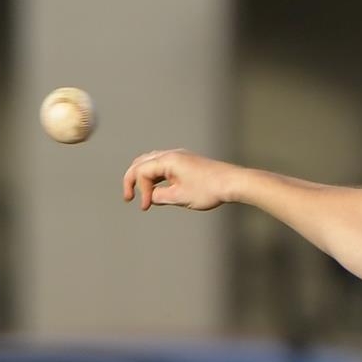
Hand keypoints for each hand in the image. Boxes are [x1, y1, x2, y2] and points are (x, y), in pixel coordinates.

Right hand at [121, 149, 243, 211]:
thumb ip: (160, 197)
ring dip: (144, 178)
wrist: (232, 182)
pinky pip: (163, 166)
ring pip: (151, 163)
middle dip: (132, 180)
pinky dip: (155, 177)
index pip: (142, 172)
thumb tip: (151, 197)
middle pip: (141, 163)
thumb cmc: (208, 189)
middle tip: (129, 198)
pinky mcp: (186, 162)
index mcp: (167, 160)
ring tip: (142, 194)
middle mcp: (171, 154)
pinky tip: (157, 189)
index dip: (140, 190)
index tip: (146, 207)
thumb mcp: (180, 197)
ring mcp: (179, 157)